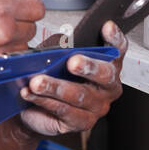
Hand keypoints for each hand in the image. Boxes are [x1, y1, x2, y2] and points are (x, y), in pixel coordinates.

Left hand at [17, 20, 127, 136]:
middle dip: (89, 66)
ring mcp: (97, 106)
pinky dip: (45, 101)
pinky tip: (31, 93)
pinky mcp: (82, 122)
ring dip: (56, 87)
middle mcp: (107, 86)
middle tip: (72, 62)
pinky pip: (65, 111)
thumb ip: (61, 48)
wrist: (34, 108)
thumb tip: (58, 44)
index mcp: (107, 64)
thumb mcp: (56, 57)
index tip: (106, 26)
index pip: (117, 49)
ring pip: (79, 95)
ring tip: (37, 81)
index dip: (114, 38)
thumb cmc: (52, 76)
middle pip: (106, 74)